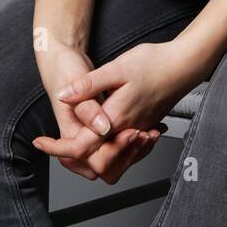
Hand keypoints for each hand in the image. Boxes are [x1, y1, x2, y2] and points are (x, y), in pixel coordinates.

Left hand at [33, 39, 202, 163]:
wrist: (185, 64)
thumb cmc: (154, 63)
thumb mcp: (117, 68)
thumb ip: (89, 85)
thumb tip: (63, 95)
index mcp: (116, 118)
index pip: (81, 147)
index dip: (57, 149)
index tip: (41, 143)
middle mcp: (128, 130)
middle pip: (96, 162)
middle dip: (74, 159)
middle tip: (55, 145)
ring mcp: (139, 130)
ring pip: (112, 159)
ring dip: (92, 155)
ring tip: (72, 142)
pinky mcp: (146, 126)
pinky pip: (125, 149)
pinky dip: (111, 148)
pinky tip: (103, 132)